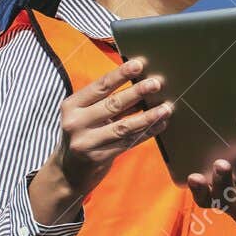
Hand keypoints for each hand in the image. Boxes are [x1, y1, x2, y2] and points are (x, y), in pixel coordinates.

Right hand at [50, 57, 171, 197]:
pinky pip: (128, 142)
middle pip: (112, 104)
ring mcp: (86, 142)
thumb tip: (141, 83)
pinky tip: (161, 124)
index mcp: (71, 105)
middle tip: (156, 83)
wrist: (68, 171)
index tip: (138, 64)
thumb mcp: (86, 114)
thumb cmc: (83, 133)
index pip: (99, 87)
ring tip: (166, 107)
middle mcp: (75, 122)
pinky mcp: (98, 157)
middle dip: (137, 92)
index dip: (120, 75)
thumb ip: (107, 101)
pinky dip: (147, 132)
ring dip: (148, 116)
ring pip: (123, 126)